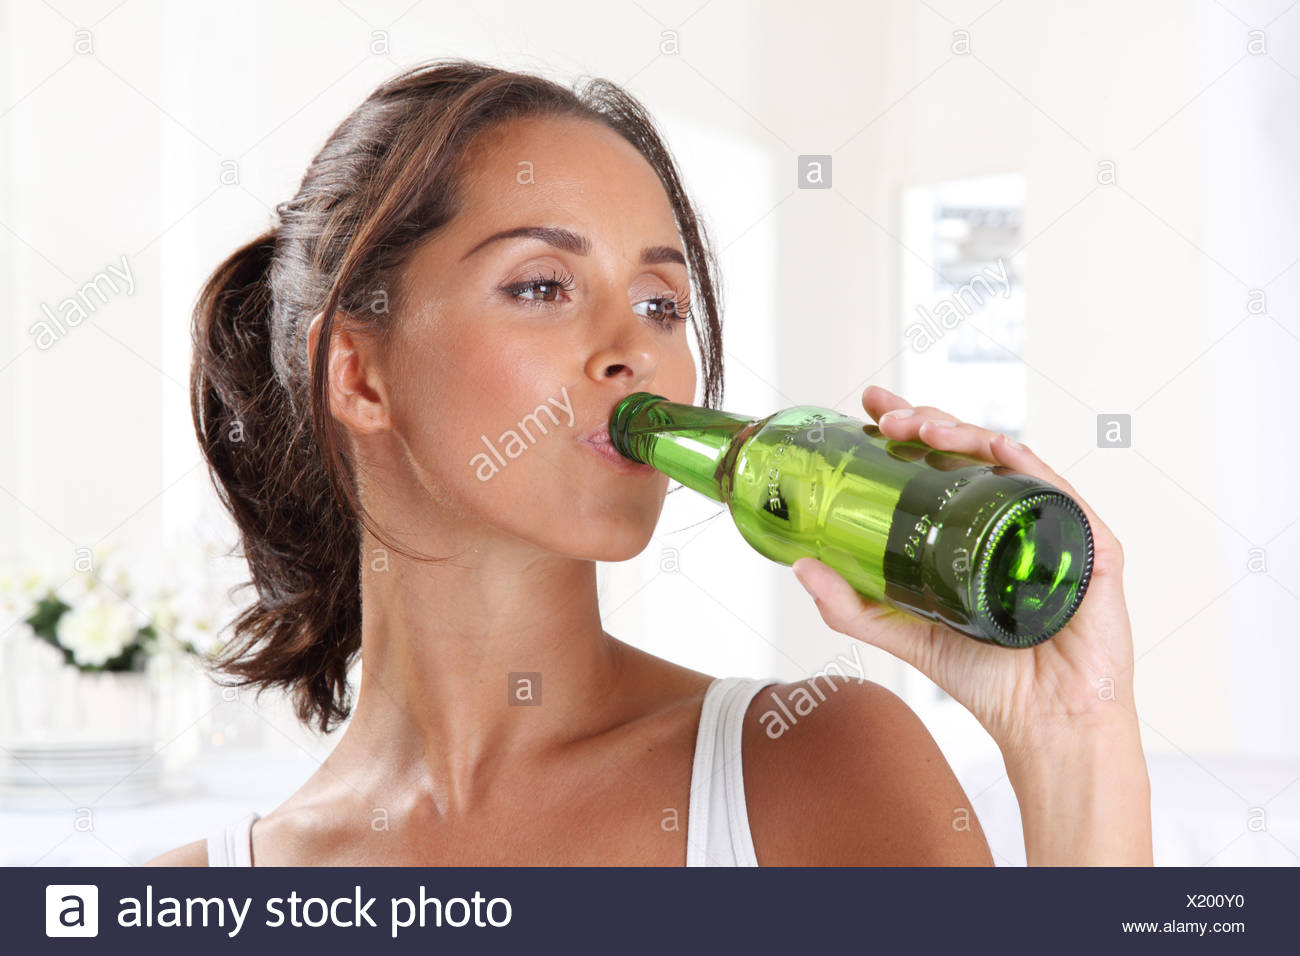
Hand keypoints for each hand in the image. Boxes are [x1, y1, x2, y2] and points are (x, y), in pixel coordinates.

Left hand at [791, 386, 1137, 760]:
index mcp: (975, 531)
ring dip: (966, 431)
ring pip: (1011, 460)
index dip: (910, 427)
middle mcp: (1014, 520)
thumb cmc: (989, 678)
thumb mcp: (905, 634)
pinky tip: (996, 447)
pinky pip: (1059, 494)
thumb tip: (800, 566)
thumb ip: (852, 605)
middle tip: (887, 414)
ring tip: (922, 427)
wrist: (1044, 724)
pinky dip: (1027, 464)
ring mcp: (1053, 529)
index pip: (941, 463)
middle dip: (928, 419)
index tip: (870, 406)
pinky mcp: (1091, 549)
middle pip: (972, 450)